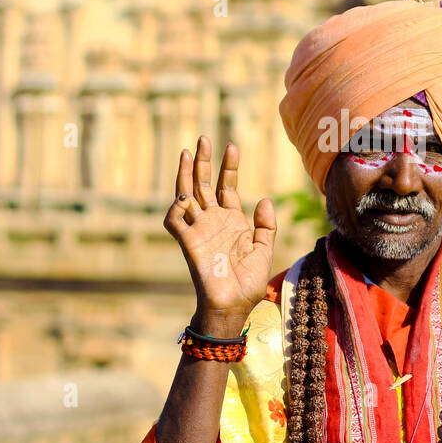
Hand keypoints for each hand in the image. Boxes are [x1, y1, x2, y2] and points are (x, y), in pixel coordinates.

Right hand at [163, 136, 276, 335]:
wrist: (235, 304)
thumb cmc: (249, 281)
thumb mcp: (264, 249)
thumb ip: (266, 225)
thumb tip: (264, 199)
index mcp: (231, 220)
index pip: (226, 186)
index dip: (228, 166)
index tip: (232, 146)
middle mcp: (212, 221)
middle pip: (203, 184)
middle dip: (202, 161)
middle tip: (203, 138)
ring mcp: (199, 230)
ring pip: (186, 194)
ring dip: (184, 174)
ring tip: (186, 151)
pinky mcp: (188, 242)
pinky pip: (175, 220)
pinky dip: (176, 207)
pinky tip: (184, 196)